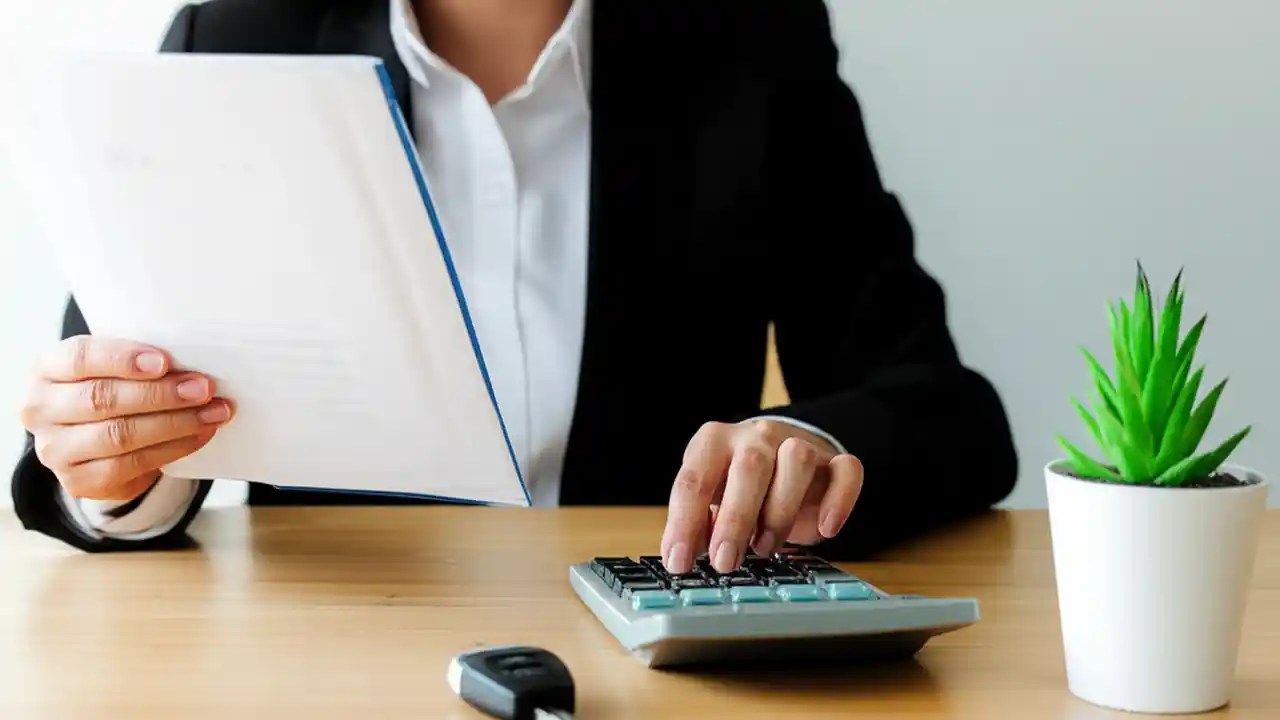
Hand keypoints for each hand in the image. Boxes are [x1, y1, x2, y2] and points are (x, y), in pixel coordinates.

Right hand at [19, 336, 232, 501]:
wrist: (96, 439)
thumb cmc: (113, 388)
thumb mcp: (116, 366)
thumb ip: (140, 361)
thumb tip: (193, 365)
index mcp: (47, 369)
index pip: (80, 358)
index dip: (122, 359)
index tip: (164, 361)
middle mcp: (40, 409)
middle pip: (102, 400)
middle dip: (161, 394)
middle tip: (203, 388)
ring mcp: (55, 450)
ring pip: (119, 435)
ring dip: (175, 423)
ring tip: (214, 411)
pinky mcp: (78, 481)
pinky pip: (131, 465)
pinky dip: (173, 448)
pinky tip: (200, 434)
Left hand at [660, 419, 863, 573]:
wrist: (781, 456)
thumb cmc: (737, 486)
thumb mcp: (710, 500)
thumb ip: (700, 522)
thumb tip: (688, 550)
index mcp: (714, 442)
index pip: (694, 479)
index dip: (684, 523)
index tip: (679, 561)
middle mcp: (755, 436)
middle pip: (749, 468)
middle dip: (735, 519)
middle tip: (726, 561)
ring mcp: (797, 442)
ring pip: (797, 462)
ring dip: (780, 511)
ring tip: (765, 547)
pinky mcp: (834, 461)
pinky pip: (846, 471)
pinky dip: (840, 501)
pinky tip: (826, 530)